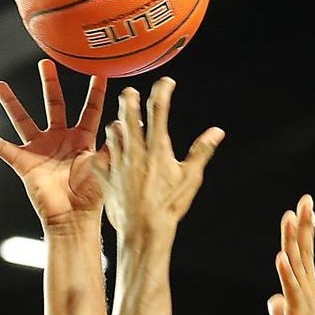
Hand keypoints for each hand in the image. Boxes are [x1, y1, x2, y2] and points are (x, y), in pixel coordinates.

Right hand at [0, 60, 107, 231]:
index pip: (90, 111)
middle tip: (45, 63)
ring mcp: (40, 151)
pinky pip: (3, 148)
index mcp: (82, 140)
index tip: (99, 72)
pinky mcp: (24, 164)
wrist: (73, 219)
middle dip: (49, 84)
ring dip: (11, 103)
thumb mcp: (105, 165)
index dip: (95, 92)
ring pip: (22, 120)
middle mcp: (60, 141)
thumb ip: (113, 143)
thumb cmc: (92, 196)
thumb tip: (124, 120)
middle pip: (53, 105)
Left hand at [96, 79, 222, 237]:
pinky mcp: (107, 178)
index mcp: (157, 149)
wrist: (144, 231)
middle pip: (129, 114)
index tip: (166, 82)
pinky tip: (107, 155)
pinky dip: (102, 154)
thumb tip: (216, 131)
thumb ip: (201, 151)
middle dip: (129, 98)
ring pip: (112, 132)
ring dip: (117, 125)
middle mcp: (136, 152)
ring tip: (122, 125)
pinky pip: (99, 159)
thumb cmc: (170, 207)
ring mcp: (119, 164)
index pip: (159, 110)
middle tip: (130, 92)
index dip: (162, 91)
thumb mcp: (190, 179)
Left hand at [266, 195, 314, 314]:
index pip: (304, 256)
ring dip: (292, 241)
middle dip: (303, 225)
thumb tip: (273, 300)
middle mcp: (308, 292)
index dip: (304, 231)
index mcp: (307, 292)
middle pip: (303, 253)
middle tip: (305, 199)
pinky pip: (291, 292)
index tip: (305, 207)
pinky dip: (285, 274)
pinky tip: (280, 256)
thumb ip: (281, 312)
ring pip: (297, 266)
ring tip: (290, 217)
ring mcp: (305, 303)